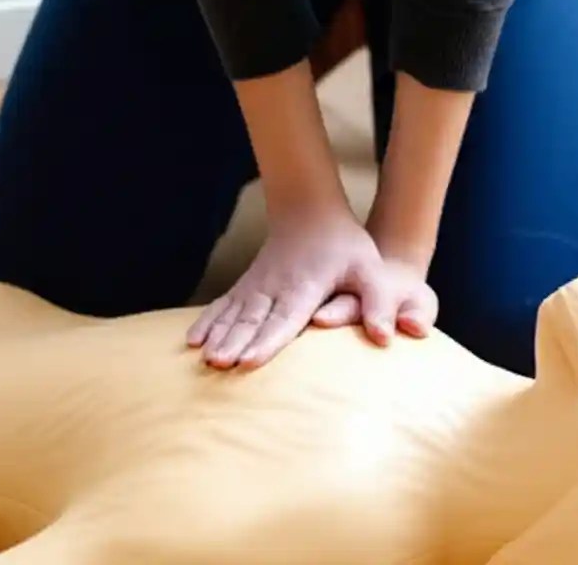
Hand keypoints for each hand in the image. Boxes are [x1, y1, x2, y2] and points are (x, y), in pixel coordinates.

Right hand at [187, 208, 430, 369]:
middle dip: (235, 344)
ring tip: (205, 359)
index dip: (267, 341)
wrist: (310, 211)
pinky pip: (223, 305)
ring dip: (218, 336)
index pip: (285, 318)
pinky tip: (192, 341)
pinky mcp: (247, 285)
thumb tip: (385, 337)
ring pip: (234, 314)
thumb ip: (377, 302)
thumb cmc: (346, 246)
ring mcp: (257, 285)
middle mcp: (276, 287)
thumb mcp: (371, 270)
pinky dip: (207, 322)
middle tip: (219, 366)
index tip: (250, 361)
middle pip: (252, 320)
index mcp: (305, 287)